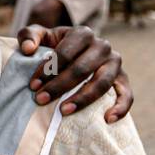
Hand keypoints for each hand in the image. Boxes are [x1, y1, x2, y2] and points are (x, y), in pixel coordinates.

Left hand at [17, 24, 132, 122]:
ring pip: (102, 83)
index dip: (48, 70)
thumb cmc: (55, 47)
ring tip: (63, 111)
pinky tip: (107, 120)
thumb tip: (27, 50)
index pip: (65, 53)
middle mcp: (102, 46)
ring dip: (82, 99)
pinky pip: (127, 95)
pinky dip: (121, 108)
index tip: (33, 86)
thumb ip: (28, 35)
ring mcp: (115, 63)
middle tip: (40, 100)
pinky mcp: (123, 80)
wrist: (77, 55)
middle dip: (59, 86)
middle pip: (82, 69)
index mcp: (83, 33)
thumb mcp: (41, 37)